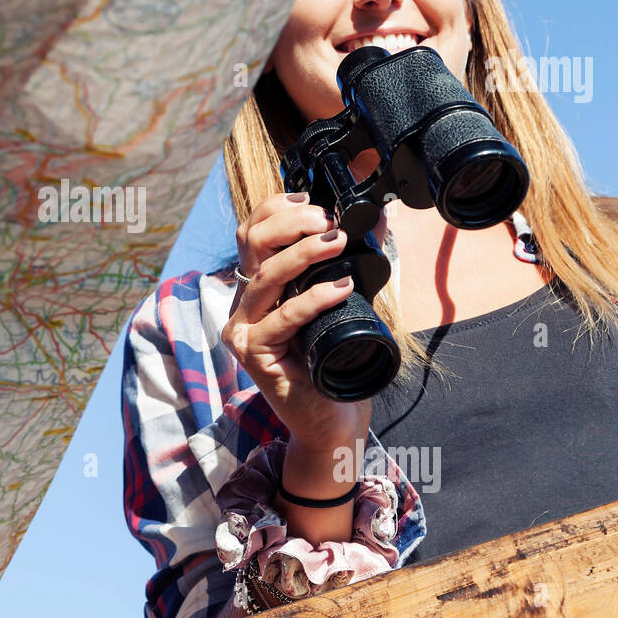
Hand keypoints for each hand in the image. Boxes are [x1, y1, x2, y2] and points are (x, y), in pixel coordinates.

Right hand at [222, 192, 375, 455]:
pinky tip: (340, 288)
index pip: (251, 232)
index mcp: (257, 288)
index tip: (310, 200)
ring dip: (303, 253)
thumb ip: (341, 264)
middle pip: (250, 242)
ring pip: (265, 276)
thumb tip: (374, 220)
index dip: (275, 208)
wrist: (329, 417)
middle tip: (328, 222)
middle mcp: (244, 305)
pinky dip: (313, 298)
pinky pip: (282, 317)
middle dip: (290, 222)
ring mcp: (242, 329)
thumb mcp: (337, 302)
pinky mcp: (252, 353)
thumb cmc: (332, 362)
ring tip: (338, 242)